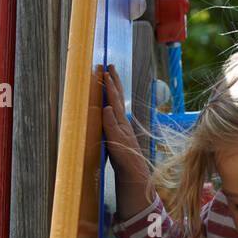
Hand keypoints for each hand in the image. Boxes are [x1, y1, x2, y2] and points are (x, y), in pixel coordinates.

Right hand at [101, 64, 149, 181]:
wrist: (133, 171)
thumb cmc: (125, 158)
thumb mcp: (116, 141)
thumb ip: (111, 125)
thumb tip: (107, 106)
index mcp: (120, 121)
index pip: (114, 99)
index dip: (109, 85)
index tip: (105, 71)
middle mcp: (122, 120)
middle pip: (118, 97)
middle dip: (114, 81)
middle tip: (110, 66)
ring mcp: (121, 126)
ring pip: (116, 102)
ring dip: (113, 89)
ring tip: (110, 79)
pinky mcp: (118, 132)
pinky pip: (114, 112)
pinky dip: (111, 102)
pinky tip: (109, 103)